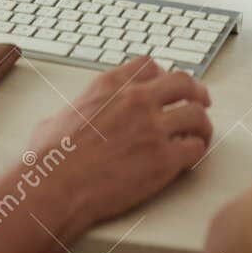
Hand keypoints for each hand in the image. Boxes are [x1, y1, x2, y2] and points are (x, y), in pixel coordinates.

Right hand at [24, 57, 212, 234]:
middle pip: (183, 82)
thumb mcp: (54, 120)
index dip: (162, 75)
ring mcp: (152, 127)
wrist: (55, 187)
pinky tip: (191, 157)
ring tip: (200, 134)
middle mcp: (136, 99)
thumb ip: (70, 114)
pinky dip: (197, 151)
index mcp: (110, 85)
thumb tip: (58, 123)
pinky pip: (195, 147)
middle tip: (200, 101)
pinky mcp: (163, 158)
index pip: (149, 65)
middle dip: (195, 91)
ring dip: (201, 124)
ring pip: (196, 114)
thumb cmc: (50, 160)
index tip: (167, 85)